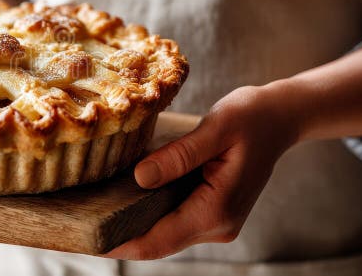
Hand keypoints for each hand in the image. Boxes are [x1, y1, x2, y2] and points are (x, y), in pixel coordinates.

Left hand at [106, 85, 297, 259]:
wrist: (281, 117)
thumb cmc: (251, 117)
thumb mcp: (215, 129)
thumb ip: (179, 156)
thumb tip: (140, 178)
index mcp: (217, 209)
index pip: (160, 239)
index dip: (123, 244)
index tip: (90, 242)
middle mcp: (219, 225)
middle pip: (160, 241)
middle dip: (122, 236)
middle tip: (81, 224)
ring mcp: (219, 222)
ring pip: (167, 233)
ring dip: (135, 225)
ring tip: (94, 211)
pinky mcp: (214, 211)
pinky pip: (176, 219)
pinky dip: (151, 213)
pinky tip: (125, 198)